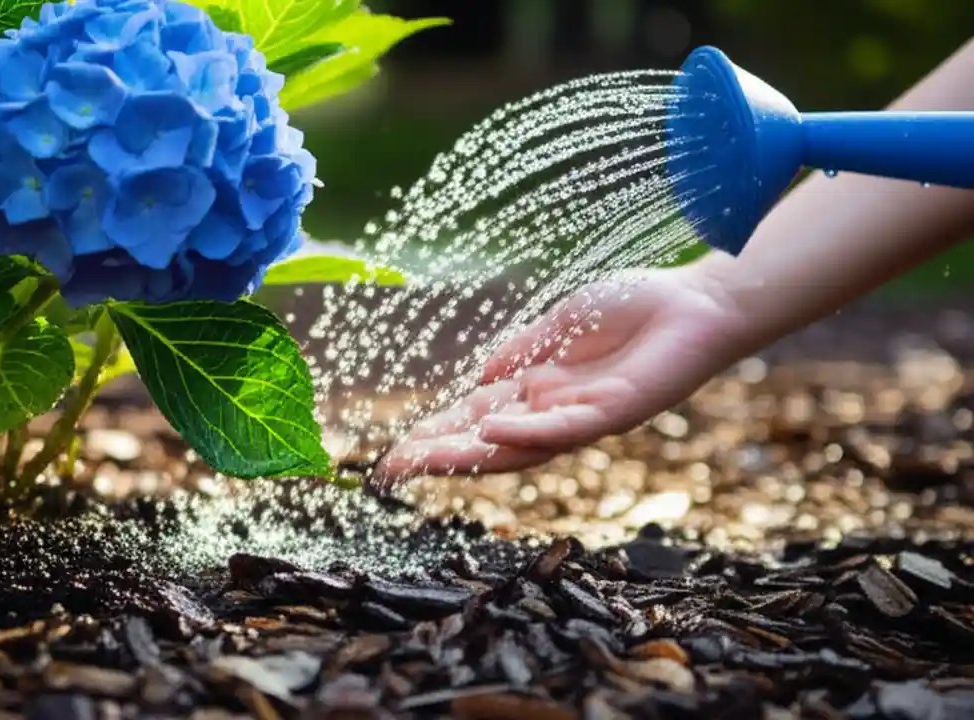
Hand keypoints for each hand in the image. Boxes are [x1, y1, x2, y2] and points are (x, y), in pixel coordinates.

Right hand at [370, 265, 746, 485]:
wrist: (698, 305)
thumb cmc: (634, 309)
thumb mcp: (561, 325)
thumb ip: (522, 350)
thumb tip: (480, 378)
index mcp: (538, 391)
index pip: (475, 420)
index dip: (434, 435)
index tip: (392, 451)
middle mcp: (555, 413)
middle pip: (486, 444)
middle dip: (437, 456)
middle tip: (389, 471)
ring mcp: (583, 417)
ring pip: (517, 448)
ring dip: (468, 455)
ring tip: (421, 459)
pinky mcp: (615, 411)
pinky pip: (565, 429)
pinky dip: (527, 431)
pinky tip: (492, 429)